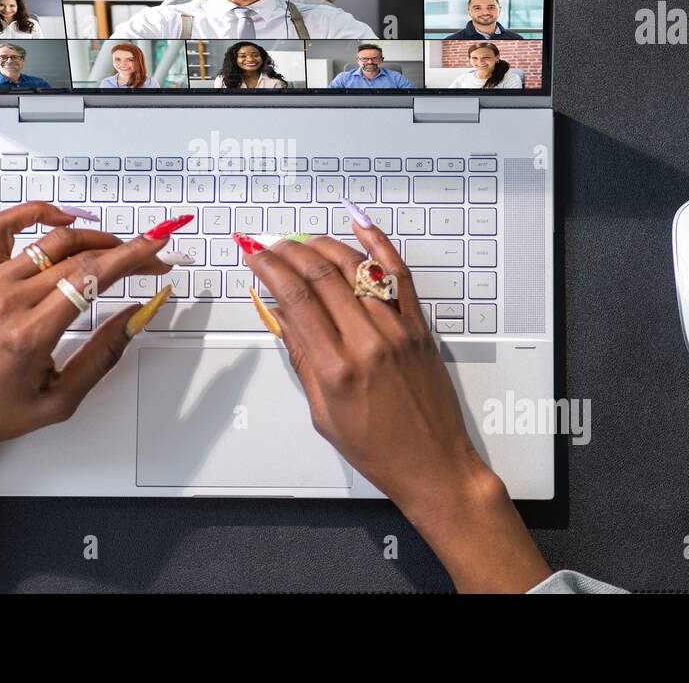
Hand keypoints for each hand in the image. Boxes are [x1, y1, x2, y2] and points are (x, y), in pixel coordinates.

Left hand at [0, 202, 187, 566]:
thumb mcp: (61, 399)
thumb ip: (103, 355)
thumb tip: (136, 317)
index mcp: (30, 334)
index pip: (91, 278)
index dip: (132, 258)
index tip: (157, 248)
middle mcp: (8, 302)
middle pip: (80, 258)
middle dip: (125, 253)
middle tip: (151, 258)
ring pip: (52, 242)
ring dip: (93, 236)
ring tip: (116, 246)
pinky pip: (1, 227)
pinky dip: (33, 212)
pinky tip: (61, 218)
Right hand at [240, 223, 480, 511]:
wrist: (433, 465)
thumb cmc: (378, 449)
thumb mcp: (322, 412)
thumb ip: (302, 358)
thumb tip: (281, 316)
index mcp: (337, 369)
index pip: (295, 299)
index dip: (269, 269)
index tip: (255, 256)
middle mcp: (368, 342)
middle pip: (320, 275)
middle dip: (288, 251)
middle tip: (270, 243)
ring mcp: (397, 330)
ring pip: (356, 267)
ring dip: (323, 244)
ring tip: (302, 239)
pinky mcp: (420, 326)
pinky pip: (400, 274)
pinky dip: (379, 244)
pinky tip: (360, 225)